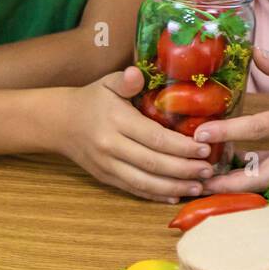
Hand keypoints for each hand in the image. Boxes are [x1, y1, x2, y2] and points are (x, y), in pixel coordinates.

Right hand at [58, 65, 216, 203]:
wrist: (59, 123)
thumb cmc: (92, 99)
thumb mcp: (107, 83)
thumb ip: (126, 80)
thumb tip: (137, 73)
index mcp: (116, 120)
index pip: (154, 137)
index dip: (181, 146)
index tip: (204, 148)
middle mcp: (111, 146)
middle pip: (153, 163)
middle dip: (183, 169)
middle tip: (209, 170)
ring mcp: (107, 165)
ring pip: (144, 182)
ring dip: (173, 187)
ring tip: (198, 187)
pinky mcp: (105, 178)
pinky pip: (132, 190)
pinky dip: (154, 196)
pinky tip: (174, 196)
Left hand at [198, 48, 268, 192]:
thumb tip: (254, 53)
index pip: (259, 129)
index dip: (228, 132)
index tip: (201, 134)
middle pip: (264, 173)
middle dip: (232, 182)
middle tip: (202, 182)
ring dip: (243, 183)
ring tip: (214, 181)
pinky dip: (260, 176)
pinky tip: (239, 171)